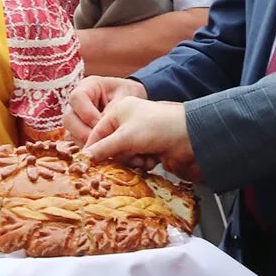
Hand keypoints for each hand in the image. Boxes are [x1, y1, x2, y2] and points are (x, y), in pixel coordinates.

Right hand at [65, 75, 146, 141]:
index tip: (100, 124)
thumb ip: (111, 112)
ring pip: (69, 132)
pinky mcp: (78, 131)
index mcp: (87, 86)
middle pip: (68, 118)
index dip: (86, 113)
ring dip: (84, 142)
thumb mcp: (123, 99)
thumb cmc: (127, 95)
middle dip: (82, 132)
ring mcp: (75, 117)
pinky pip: (75, 141)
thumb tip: (100, 129)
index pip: (76, 98)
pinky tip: (100, 151)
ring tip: (100, 148)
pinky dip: (87, 147)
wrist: (132, 103)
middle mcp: (76, 102)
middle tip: (99, 141)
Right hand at [81, 97, 200, 180]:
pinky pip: (137, 160)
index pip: (97, 132)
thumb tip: (83, 158)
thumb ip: (103, 148)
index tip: (90, 164)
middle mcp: (128, 121)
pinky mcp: (151, 147)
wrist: (192, 136)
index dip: (94, 149)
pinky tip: (152, 160)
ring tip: (144, 158)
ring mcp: (140, 134)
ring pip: (124, 156)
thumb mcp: (126, 137)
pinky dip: (143, 163)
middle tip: (130, 157)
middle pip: (110, 146)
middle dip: (120, 156)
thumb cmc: (157, 128)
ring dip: (133, 161)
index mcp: (119, 111)